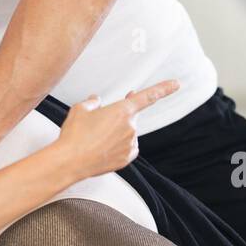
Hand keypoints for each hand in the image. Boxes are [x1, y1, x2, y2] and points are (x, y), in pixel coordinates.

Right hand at [58, 79, 180, 178]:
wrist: (70, 161)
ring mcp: (130, 144)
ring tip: (94, 138)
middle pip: (130, 116)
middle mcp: (130, 127)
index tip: (176, 84)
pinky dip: (117, 145)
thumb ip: (92, 102)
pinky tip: (102, 147)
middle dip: (119, 115)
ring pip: (127, 133)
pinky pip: (126, 147)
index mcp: (122, 111)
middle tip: (101, 120)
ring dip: (115, 132)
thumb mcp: (80, 109)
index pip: (148, 96)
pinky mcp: (126, 158)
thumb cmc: (74, 135)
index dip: (164, 88)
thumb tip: (96, 101)